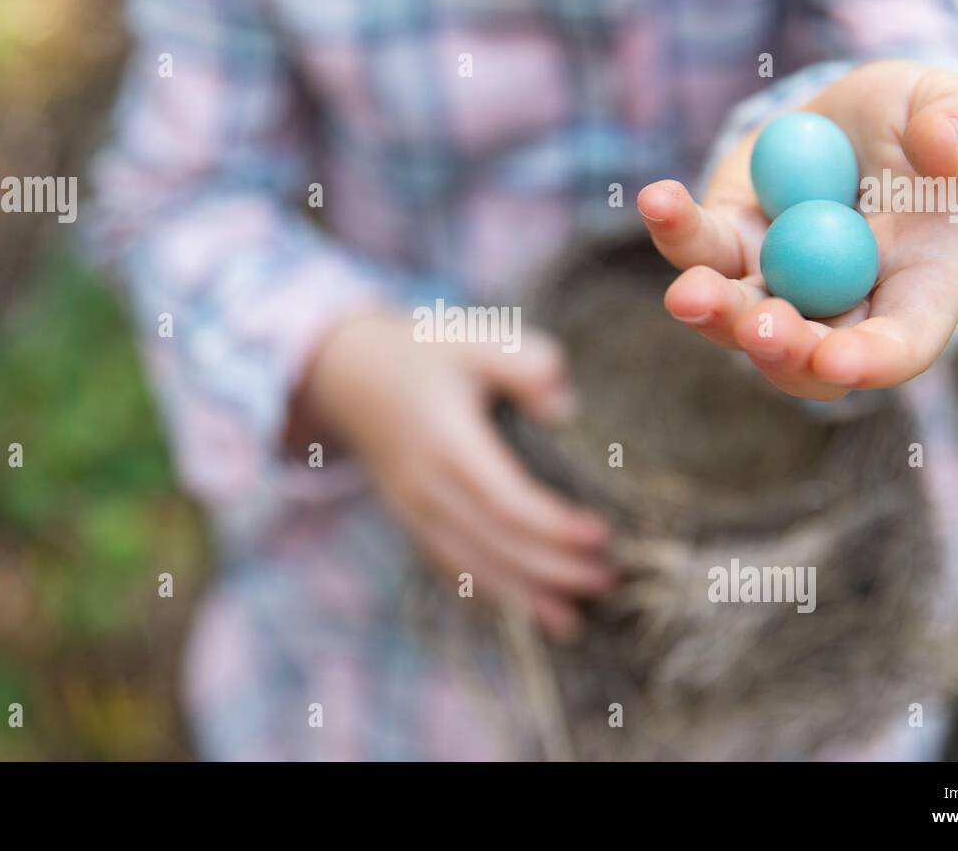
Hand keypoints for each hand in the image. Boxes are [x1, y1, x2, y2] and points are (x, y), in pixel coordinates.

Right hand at [296, 312, 611, 640]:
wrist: (350, 378)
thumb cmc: (425, 355)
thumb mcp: (472, 338)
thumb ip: (523, 362)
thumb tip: (563, 407)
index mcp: (446, 440)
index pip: (504, 499)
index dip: (552, 525)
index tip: (601, 535)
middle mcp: (426, 486)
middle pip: (492, 543)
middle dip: (551, 569)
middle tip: (607, 580)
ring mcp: (414, 511)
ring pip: (470, 567)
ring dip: (524, 598)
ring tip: (575, 620)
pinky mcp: (413, 523)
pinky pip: (452, 568)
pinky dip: (492, 595)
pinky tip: (532, 612)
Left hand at [638, 60, 957, 400]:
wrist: (846, 116)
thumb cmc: (915, 119)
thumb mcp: (949, 104)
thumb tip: (949, 151)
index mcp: (916, 288)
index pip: (902, 345)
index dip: (874, 360)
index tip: (840, 361)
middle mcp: (839, 307)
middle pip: (806, 358)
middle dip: (781, 351)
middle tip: (760, 329)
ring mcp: (774, 286)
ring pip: (737, 321)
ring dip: (714, 312)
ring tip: (689, 294)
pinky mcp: (725, 249)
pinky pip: (696, 249)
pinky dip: (675, 229)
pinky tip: (658, 200)